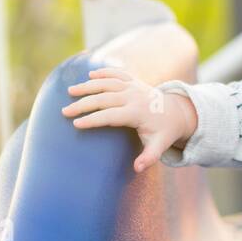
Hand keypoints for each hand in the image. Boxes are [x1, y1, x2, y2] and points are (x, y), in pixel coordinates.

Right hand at [63, 67, 197, 172]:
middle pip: (103, 98)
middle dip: (83, 104)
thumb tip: (137, 168)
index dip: (92, 120)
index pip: (110, 116)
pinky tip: (90, 75)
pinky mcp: (134, 81)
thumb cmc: (164, 132)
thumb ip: (149, 157)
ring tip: (70, 91)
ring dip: (88, 85)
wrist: (177, 112)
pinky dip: (104, 72)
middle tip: (65, 111)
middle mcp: (133, 97)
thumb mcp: (159, 146)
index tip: (76, 125)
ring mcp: (133, 86)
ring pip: (107, 82)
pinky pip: (117, 73)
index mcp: (137, 113)